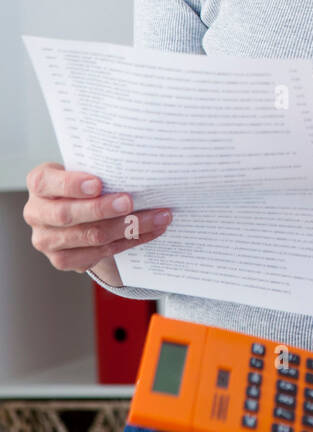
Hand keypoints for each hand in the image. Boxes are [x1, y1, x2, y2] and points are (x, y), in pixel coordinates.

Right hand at [23, 162, 171, 275]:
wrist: (80, 212)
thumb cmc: (84, 185)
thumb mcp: (84, 171)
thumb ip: (100, 171)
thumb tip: (137, 171)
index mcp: (39, 183)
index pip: (46, 182)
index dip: (71, 184)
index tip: (98, 184)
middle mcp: (36, 213)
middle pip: (67, 214)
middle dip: (102, 209)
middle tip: (130, 202)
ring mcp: (47, 240)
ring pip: (90, 236)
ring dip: (127, 227)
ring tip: (157, 217)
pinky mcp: (63, 260)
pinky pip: (100, 253)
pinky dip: (129, 241)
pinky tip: (150, 231)